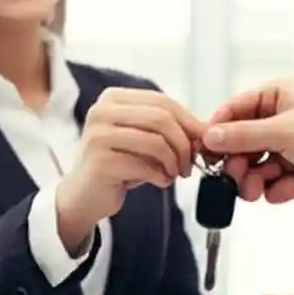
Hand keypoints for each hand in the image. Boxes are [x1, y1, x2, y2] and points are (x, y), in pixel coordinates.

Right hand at [57, 87, 203, 253]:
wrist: (85, 196)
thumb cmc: (120, 165)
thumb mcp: (144, 139)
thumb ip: (169, 129)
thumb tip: (208, 131)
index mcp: (113, 98)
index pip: (163, 102)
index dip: (189, 122)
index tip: (203, 142)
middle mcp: (102, 111)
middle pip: (161, 119)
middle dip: (184, 144)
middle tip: (190, 164)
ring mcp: (98, 136)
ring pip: (156, 142)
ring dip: (174, 162)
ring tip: (175, 174)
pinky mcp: (100, 162)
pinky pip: (145, 166)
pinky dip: (161, 176)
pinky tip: (160, 182)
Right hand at [202, 77, 293, 202]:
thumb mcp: (283, 133)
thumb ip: (242, 136)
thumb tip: (209, 136)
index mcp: (278, 94)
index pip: (235, 109)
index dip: (219, 131)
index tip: (206, 153)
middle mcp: (283, 116)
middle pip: (243, 141)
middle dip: (239, 163)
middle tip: (235, 180)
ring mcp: (292, 143)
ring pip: (258, 164)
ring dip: (255, 180)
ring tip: (258, 192)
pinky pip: (277, 179)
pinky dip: (278, 188)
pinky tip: (288, 191)